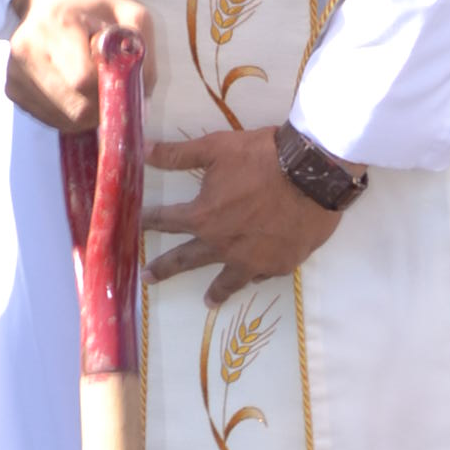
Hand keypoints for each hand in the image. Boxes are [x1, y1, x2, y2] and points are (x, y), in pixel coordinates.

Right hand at [4, 0, 156, 131]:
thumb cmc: (93, 5)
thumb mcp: (129, 15)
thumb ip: (142, 52)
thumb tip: (140, 100)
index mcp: (59, 24)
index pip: (84, 81)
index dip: (108, 91)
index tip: (117, 82)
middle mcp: (29, 48)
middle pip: (75, 108)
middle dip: (100, 109)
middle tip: (108, 91)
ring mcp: (16, 69)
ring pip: (61, 120)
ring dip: (84, 114)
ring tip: (89, 86)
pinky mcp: (11, 86)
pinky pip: (46, 118)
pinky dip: (66, 113)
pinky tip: (70, 90)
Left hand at [146, 123, 339, 298]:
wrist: (313, 174)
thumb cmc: (262, 157)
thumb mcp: (216, 148)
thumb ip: (179, 155)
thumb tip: (142, 150)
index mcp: (203, 217)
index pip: (167, 221)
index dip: (149, 221)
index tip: (136, 226)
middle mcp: (223, 245)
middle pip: (187, 259)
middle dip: (164, 268)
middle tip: (148, 279)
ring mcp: (253, 260)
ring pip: (228, 280)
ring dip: (216, 291)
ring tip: (208, 302)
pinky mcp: (281, 263)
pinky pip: (262, 275)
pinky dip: (255, 277)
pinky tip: (253, 279)